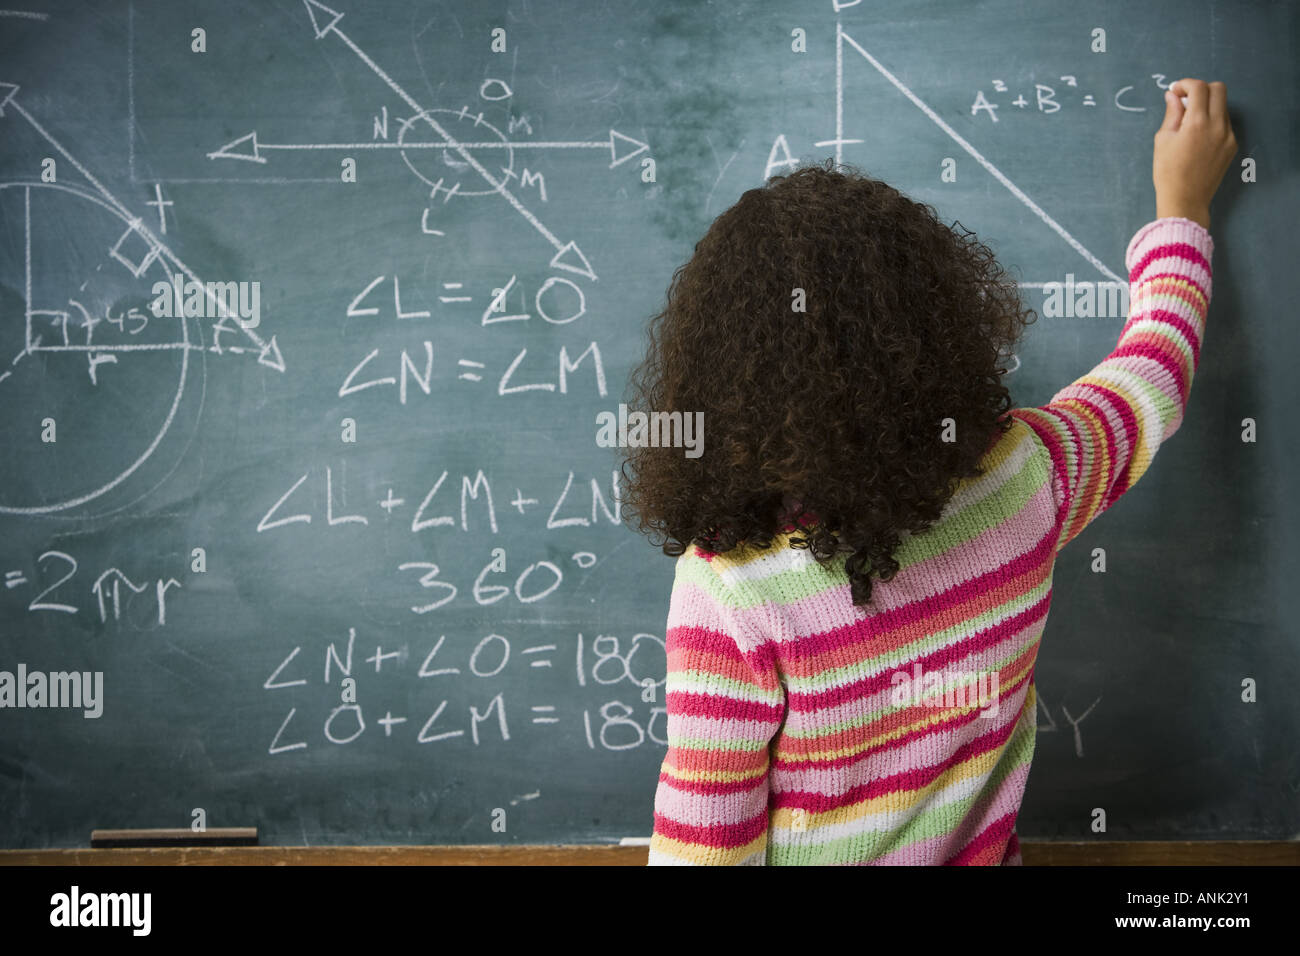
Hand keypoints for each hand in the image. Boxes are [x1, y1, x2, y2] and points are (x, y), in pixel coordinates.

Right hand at [1153, 78, 1236, 229]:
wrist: (1185, 200)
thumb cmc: (1168, 172)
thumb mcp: (1163, 140)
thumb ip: (1172, 114)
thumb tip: (1173, 96)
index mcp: (1198, 123)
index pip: (1199, 88)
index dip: (1185, 84)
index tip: (1175, 92)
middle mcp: (1217, 126)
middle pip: (1218, 89)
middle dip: (1200, 89)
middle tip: (1185, 101)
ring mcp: (1228, 136)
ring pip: (1222, 106)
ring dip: (1207, 105)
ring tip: (1189, 121)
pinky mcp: (1232, 146)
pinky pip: (1224, 123)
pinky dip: (1212, 120)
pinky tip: (1198, 136)